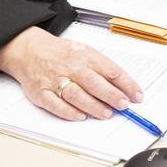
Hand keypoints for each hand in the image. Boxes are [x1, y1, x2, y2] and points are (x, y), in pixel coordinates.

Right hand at [0, 26, 143, 121]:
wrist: (29, 50)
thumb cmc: (61, 53)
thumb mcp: (85, 52)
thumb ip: (102, 68)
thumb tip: (123, 87)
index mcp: (85, 56)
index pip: (111, 70)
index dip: (126, 84)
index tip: (137, 95)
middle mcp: (71, 67)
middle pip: (95, 83)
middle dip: (112, 95)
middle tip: (124, 106)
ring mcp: (55, 80)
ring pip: (77, 95)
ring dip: (93, 106)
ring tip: (107, 114)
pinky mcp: (41, 92)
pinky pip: (55, 104)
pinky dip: (68, 112)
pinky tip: (80, 116)